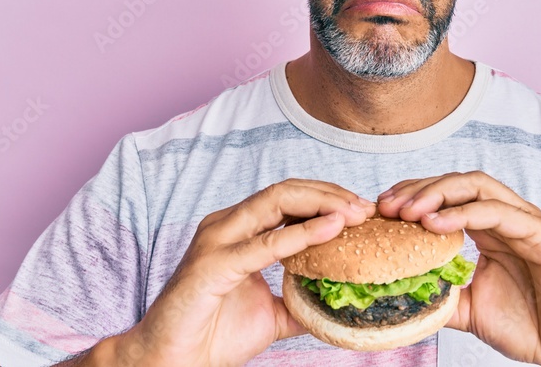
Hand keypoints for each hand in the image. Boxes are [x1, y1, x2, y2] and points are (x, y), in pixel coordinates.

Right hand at [108, 179, 375, 366]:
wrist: (174, 361)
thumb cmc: (214, 334)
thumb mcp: (272, 313)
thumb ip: (301, 298)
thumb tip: (338, 299)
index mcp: (238, 229)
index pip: (289, 197)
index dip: (327, 198)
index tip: (363, 211)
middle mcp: (225, 224)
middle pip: (286, 191)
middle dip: (330, 194)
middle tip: (366, 208)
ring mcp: (216, 239)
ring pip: (275, 202)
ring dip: (320, 204)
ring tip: (353, 214)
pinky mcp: (212, 264)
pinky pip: (263, 244)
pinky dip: (300, 234)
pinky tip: (330, 230)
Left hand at [377, 172, 540, 366]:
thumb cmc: (530, 327)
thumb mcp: (470, 309)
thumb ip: (441, 294)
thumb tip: (402, 293)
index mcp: (491, 229)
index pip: (449, 195)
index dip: (413, 195)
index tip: (380, 210)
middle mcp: (509, 217)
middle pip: (459, 182)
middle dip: (420, 189)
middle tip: (386, 206)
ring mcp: (527, 223)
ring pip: (478, 187)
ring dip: (438, 194)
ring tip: (407, 211)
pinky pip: (501, 213)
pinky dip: (466, 213)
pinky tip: (436, 224)